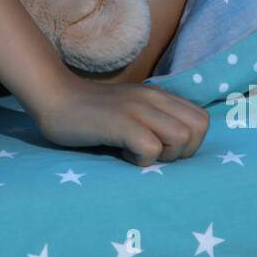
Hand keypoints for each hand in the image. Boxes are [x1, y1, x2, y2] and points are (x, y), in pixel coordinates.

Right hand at [32, 76, 209, 165]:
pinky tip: (121, 154)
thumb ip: (153, 119)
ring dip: (164, 155)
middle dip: (182, 152)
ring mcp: (138, 109)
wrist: (54, 97)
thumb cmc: (91, 112)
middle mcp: (153, 98)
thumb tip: (174, 147)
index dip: (190, 142)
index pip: (202, 119)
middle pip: (198, 129)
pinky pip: (151, 148)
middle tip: (153, 154)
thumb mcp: (130, 109)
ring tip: (137, 153)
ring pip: (181, 138)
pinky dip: (141, 160)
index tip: (162, 148)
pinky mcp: (120, 123)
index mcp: (158, 96)